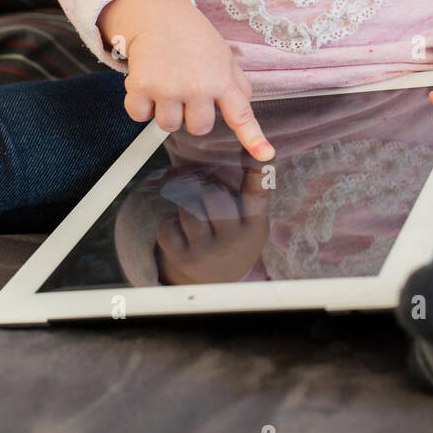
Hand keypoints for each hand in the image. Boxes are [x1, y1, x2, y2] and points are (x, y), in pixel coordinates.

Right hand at [116, 1, 274, 161]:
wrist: (158, 14)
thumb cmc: (192, 36)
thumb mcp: (223, 56)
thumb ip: (236, 86)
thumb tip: (243, 112)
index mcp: (222, 79)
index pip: (242, 115)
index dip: (254, 138)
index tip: (265, 155)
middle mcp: (197, 86)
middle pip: (198, 129)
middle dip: (191, 114)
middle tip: (186, 88)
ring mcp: (168, 88)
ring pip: (169, 126)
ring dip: (165, 110)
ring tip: (167, 82)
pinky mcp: (141, 87)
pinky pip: (140, 116)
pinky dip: (140, 104)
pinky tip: (148, 83)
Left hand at [154, 162, 269, 283]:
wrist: (215, 282)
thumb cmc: (234, 239)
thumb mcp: (250, 222)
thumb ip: (250, 194)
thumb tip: (252, 150)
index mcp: (254, 228)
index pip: (256, 195)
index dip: (259, 172)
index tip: (264, 153)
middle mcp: (233, 242)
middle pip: (212, 194)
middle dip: (204, 189)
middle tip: (204, 193)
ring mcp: (207, 253)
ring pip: (187, 208)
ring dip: (186, 206)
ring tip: (194, 216)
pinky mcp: (184, 259)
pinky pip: (168, 226)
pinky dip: (170, 223)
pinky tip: (181, 233)